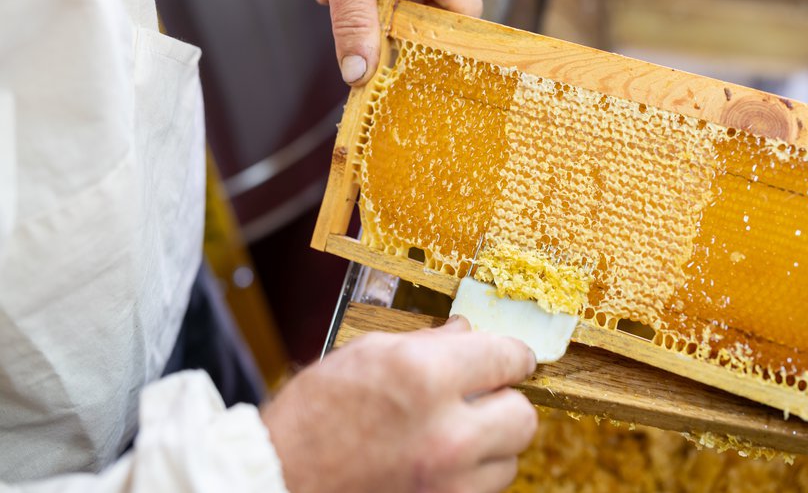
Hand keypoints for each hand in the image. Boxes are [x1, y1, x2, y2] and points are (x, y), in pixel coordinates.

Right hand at [261, 317, 537, 492]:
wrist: (280, 479)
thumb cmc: (313, 415)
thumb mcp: (366, 355)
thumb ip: (427, 344)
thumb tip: (467, 333)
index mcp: (425, 377)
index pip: (507, 358)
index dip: (514, 354)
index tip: (514, 358)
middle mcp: (446, 433)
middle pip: (523, 416)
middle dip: (506, 401)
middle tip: (485, 396)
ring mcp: (447, 482)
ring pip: (509, 460)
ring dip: (490, 444)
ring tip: (453, 434)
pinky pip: (484, 490)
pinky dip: (471, 475)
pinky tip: (440, 461)